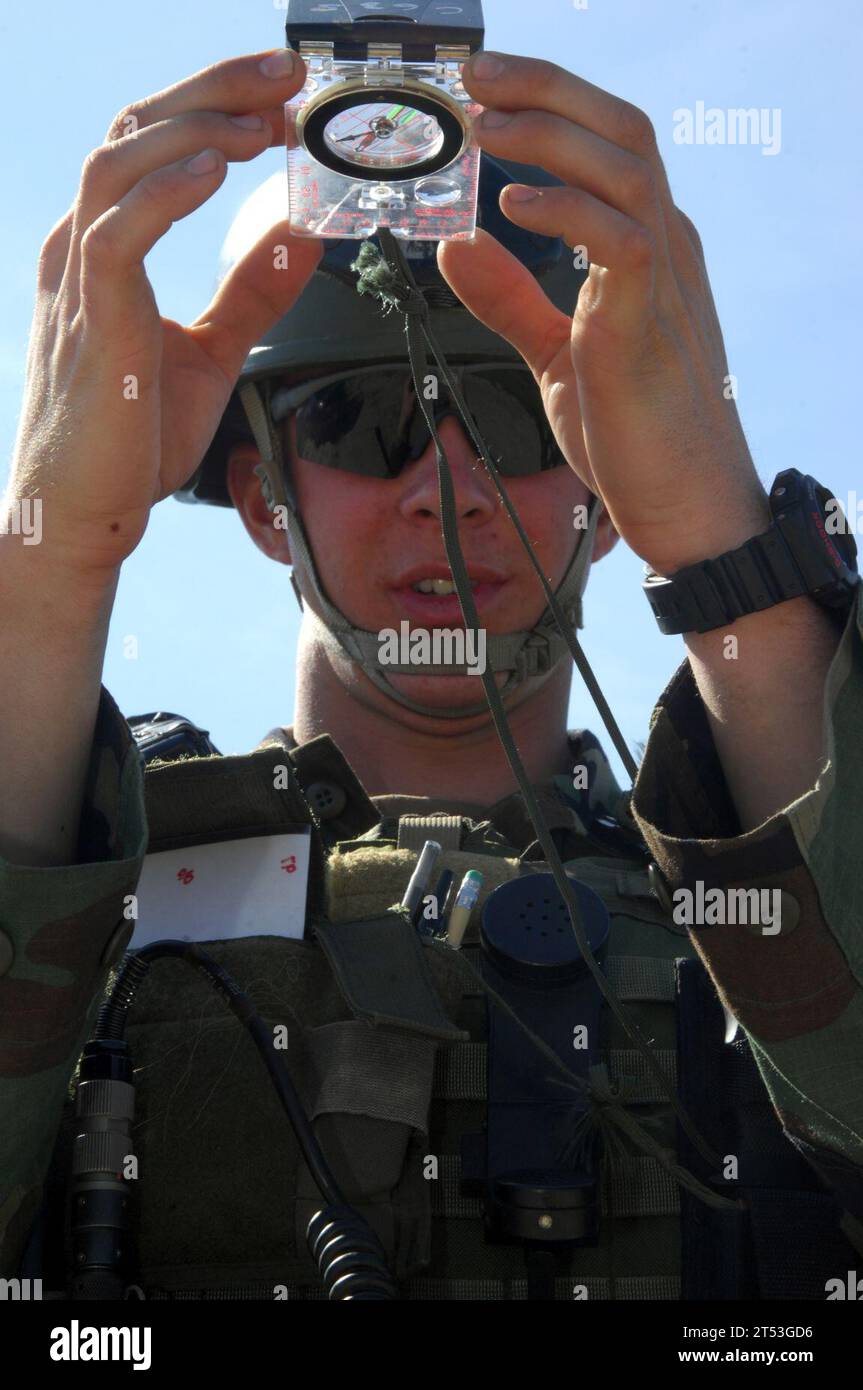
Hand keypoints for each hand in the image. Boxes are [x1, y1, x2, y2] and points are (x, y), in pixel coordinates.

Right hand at [8, 49, 322, 582]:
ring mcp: (78, 276)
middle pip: (136, 128)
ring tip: (261, 119)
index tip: (285, 99)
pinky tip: (214, 172)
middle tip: (287, 77)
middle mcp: (83, 243)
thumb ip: (251, 294)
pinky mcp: (90, 316)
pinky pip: (118, 231)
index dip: (218, 108)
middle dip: (214, 91)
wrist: (83, 508)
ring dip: (196, 128)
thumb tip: (301, 241)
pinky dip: (165, 194)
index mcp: (108, 244)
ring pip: (121, 161)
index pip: (154, 144)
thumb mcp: (212, 351)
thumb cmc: (131, 434)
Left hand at [438, 51, 770, 575]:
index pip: (607, 141)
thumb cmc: (633, 433)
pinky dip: (567, 209)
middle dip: (546, 89)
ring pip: (625, 164)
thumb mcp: (558, 352)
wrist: (684, 503)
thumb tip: (457, 246)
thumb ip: (511, 298)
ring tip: (484, 127)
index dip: (549, 102)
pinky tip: (511, 205)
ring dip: (551, 133)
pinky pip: (620, 237)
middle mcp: (663, 244)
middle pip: (621, 127)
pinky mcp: (648, 321)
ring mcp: (664, 278)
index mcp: (644, 246)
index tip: (484, 89)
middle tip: (474, 78)